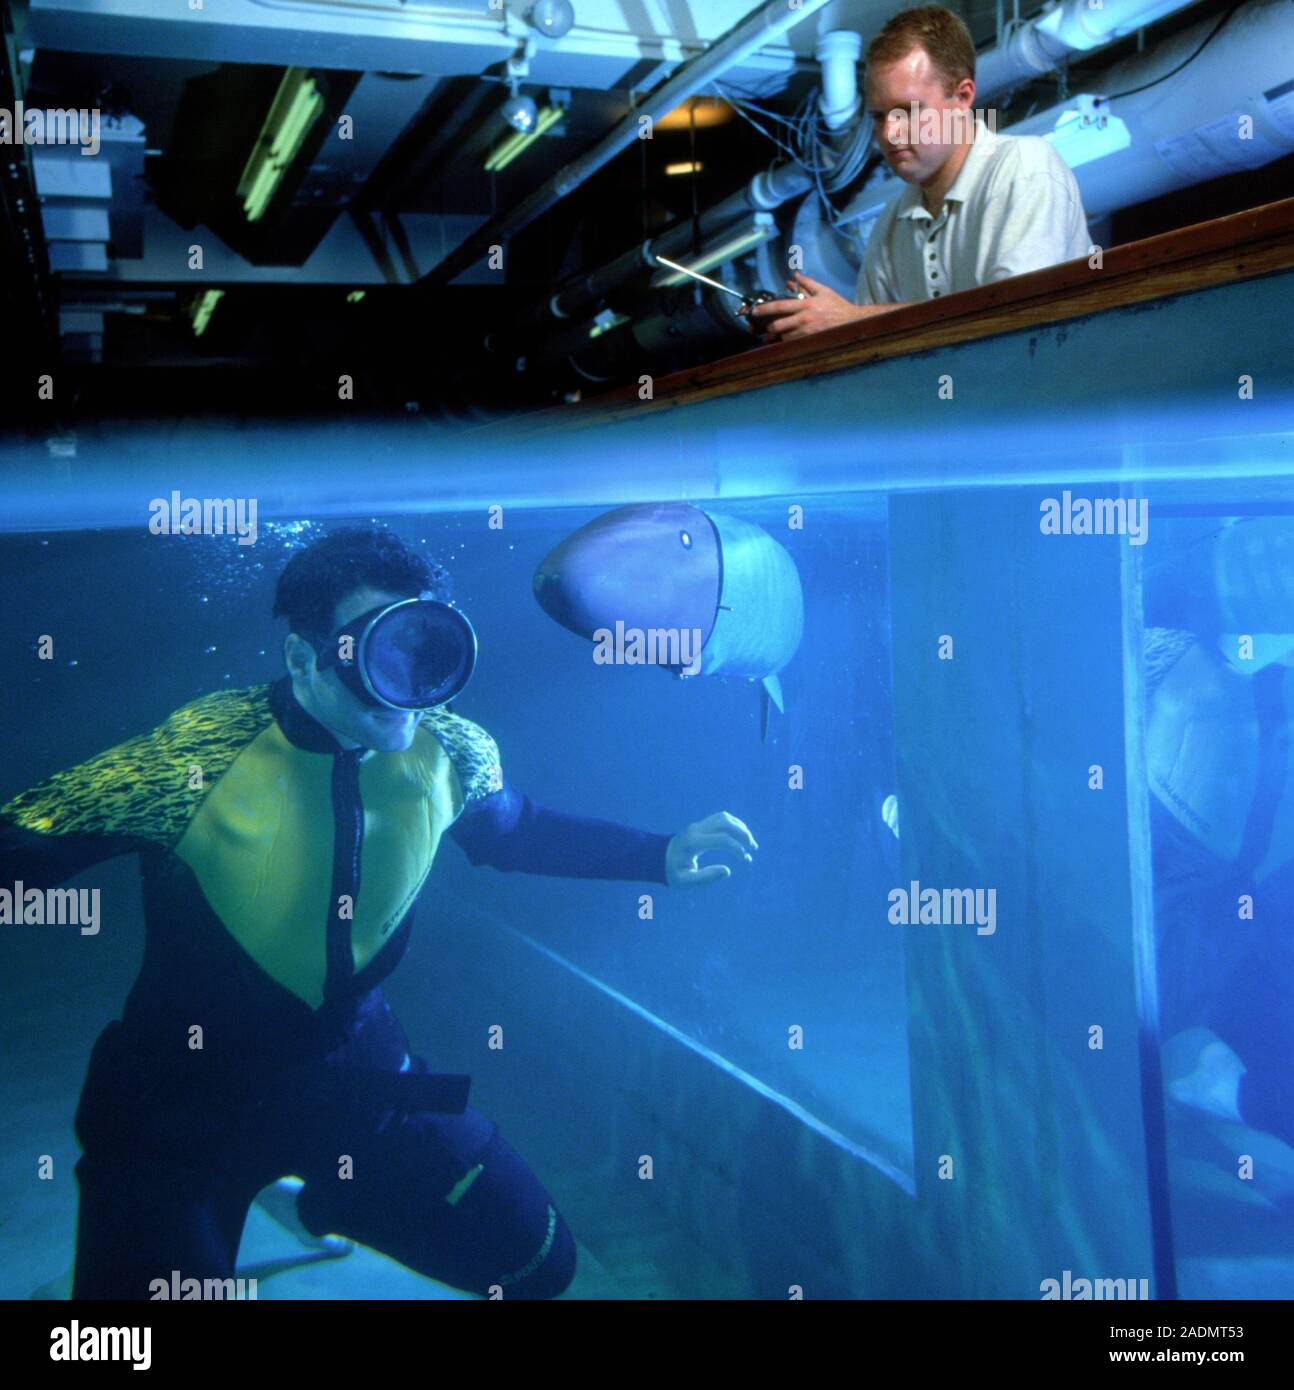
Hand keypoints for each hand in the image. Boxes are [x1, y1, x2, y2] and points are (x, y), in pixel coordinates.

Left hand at [666, 811, 757, 887]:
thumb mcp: (685, 881)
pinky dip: (734, 825)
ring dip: (740, 827)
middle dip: (742, 833)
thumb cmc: (673, 872)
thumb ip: (706, 877)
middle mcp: (696, 829)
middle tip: (753, 848)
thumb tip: (727, 871)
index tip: (745, 859)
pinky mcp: (700, 825)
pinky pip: (720, 818)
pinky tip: (741, 837)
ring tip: (749, 842)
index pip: (721, 839)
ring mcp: (698, 825)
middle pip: (725, 822)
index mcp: (693, 843)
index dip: (736, 848)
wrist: (658, 858)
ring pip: (724, 817)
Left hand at [743, 273, 893, 340]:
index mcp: (806, 304)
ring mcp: (807, 332)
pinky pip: (794, 344)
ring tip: (776, 338)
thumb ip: (807, 283)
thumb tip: (794, 277)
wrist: (853, 323)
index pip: (780, 306)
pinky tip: (787, 343)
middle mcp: (804, 319)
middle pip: (778, 326)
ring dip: (779, 338)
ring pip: (785, 337)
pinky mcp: (811, 342)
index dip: (764, 309)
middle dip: (770, 330)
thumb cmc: (838, 306)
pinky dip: (789, 344)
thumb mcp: (824, 291)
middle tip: (767, 331)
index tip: (754, 311)